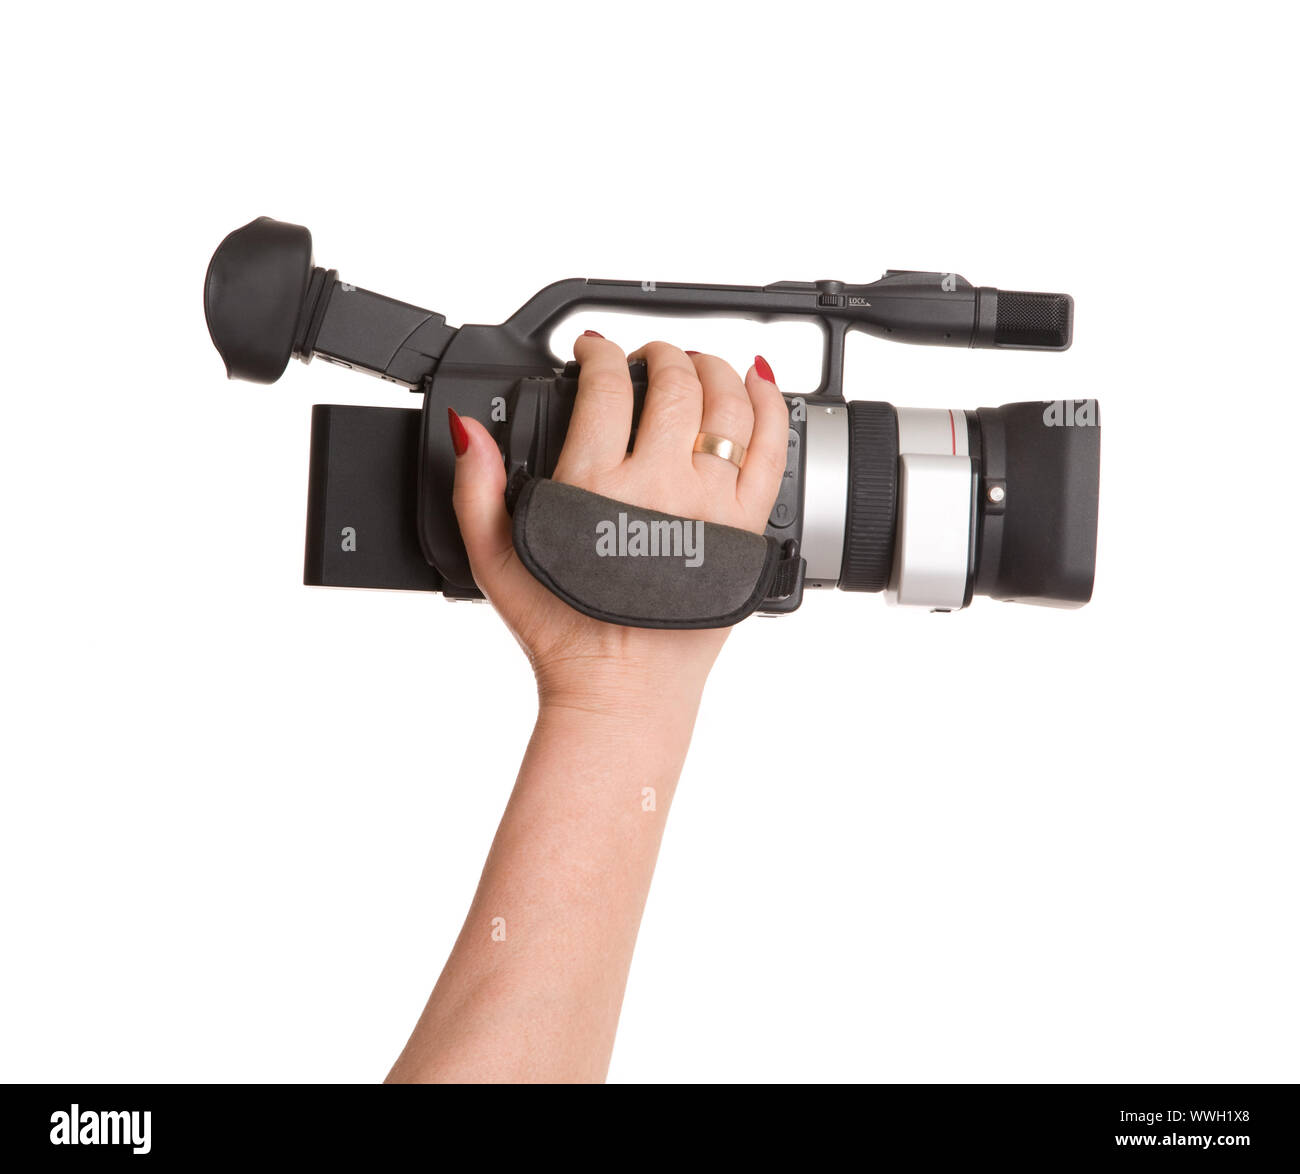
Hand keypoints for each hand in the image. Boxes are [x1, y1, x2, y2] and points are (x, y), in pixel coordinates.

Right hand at [449, 335, 785, 714]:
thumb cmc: (565, 633)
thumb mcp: (494, 560)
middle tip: (647, 357)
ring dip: (712, 368)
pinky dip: (771, 406)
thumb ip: (475, 489)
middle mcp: (658, 489)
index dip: (598, 353)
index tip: (593, 351)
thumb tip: (469, 429)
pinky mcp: (747, 528)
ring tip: (696, 364)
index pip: (606, 388)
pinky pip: (773, 450)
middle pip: (675, 384)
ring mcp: (710, 506)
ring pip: (728, 406)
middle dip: (659, 353)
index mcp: (595, 486)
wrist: (622, 690)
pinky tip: (759, 383)